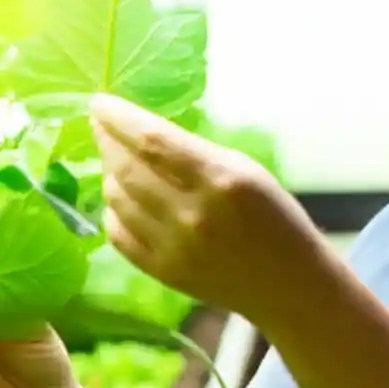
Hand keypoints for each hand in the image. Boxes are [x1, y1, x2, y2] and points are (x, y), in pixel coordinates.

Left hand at [89, 93, 331, 323]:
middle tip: (103, 127)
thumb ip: (197, 154)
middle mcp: (192, 214)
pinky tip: (122, 199)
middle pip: (128, 168)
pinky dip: (113, 210)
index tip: (100, 102)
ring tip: (115, 160)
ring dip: (110, 173)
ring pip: (117, 199)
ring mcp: (174, 247)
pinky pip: (118, 234)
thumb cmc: (276, 219)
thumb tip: (143, 135)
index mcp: (221, 179)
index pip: (153, 141)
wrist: (288, 284)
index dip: (119, 119)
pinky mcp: (163, 272)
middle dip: (108, 141)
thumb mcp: (247, 171)